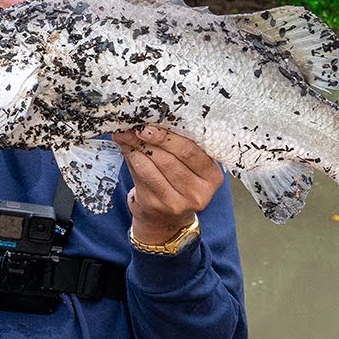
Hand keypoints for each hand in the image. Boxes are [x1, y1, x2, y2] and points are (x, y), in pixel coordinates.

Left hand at [111, 125, 223, 245]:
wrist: (165, 218)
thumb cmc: (177, 182)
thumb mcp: (187, 166)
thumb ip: (174, 145)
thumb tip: (148, 120)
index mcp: (213, 176)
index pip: (191, 151)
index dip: (168, 137)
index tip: (150, 125)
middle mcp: (199, 192)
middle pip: (171, 159)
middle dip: (150, 139)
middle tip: (135, 127)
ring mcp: (178, 202)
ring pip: (154, 167)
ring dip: (137, 147)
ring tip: (126, 135)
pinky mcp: (158, 206)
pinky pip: (142, 177)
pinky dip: (132, 159)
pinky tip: (126, 149)